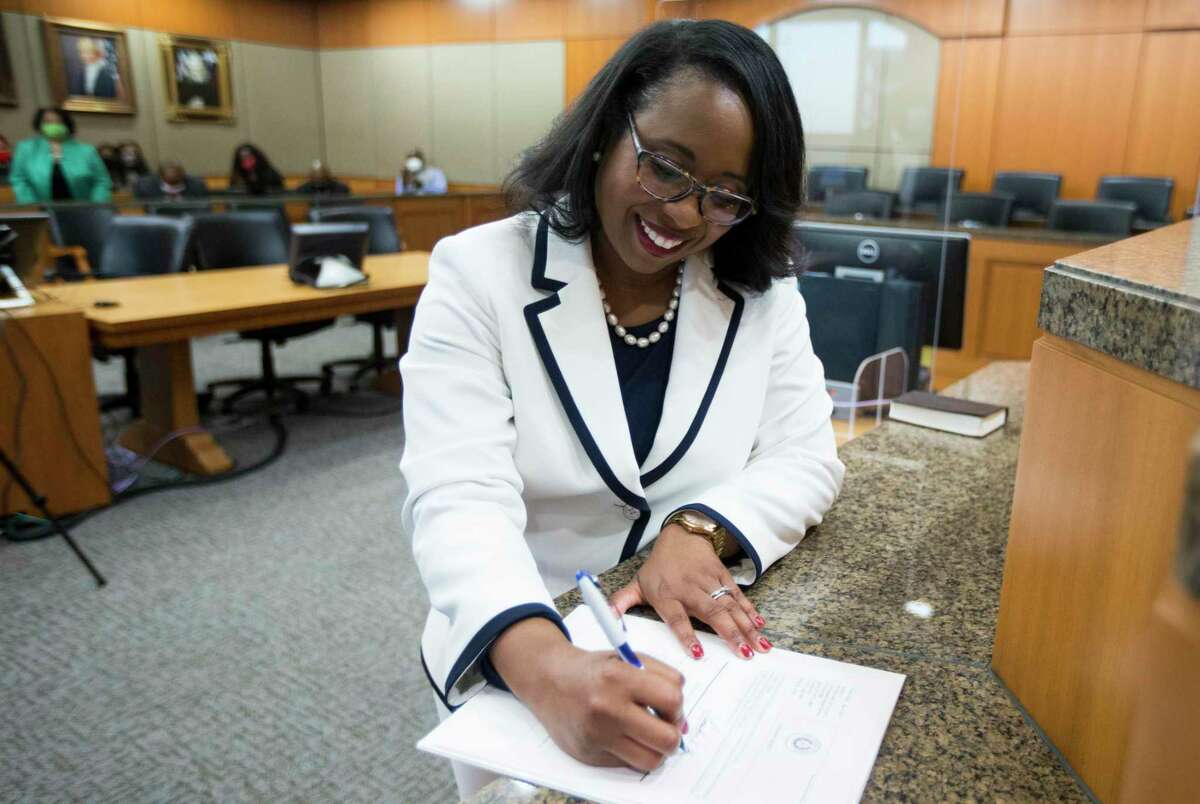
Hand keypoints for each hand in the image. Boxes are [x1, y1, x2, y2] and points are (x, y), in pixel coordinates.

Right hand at [489, 618, 685, 771]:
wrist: (549, 680)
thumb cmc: (593, 670)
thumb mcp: (627, 658)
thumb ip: (660, 678)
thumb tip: (682, 719)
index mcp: (619, 677)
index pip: (672, 699)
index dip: (678, 705)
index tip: (670, 705)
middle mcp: (607, 708)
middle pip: (667, 738)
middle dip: (673, 733)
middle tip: (665, 725)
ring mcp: (598, 735)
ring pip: (652, 759)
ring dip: (656, 749)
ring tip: (647, 734)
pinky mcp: (590, 755)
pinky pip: (629, 764)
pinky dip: (632, 753)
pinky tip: (622, 736)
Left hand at [610, 525, 768, 660]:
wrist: (681, 534)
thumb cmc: (658, 567)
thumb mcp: (637, 583)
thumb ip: (622, 603)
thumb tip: (605, 619)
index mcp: (667, 595)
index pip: (677, 617)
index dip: (687, 634)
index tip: (698, 653)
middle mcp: (689, 589)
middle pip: (711, 612)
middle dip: (730, 633)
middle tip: (744, 653)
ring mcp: (709, 582)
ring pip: (729, 607)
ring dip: (746, 626)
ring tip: (760, 646)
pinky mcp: (723, 578)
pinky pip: (738, 596)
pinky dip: (750, 610)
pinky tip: (760, 625)